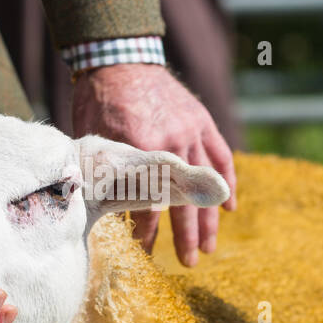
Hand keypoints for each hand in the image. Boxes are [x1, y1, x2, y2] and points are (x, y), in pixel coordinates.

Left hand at [71, 62, 236, 266]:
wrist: (119, 59)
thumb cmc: (97, 100)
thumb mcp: (91, 138)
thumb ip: (102, 172)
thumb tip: (94, 212)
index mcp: (141, 148)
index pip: (148, 202)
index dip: (149, 232)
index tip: (147, 254)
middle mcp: (171, 143)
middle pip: (183, 199)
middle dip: (186, 236)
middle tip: (189, 264)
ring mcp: (191, 132)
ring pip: (206, 183)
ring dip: (209, 219)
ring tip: (209, 249)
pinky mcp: (202, 122)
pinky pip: (221, 156)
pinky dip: (228, 182)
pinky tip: (231, 208)